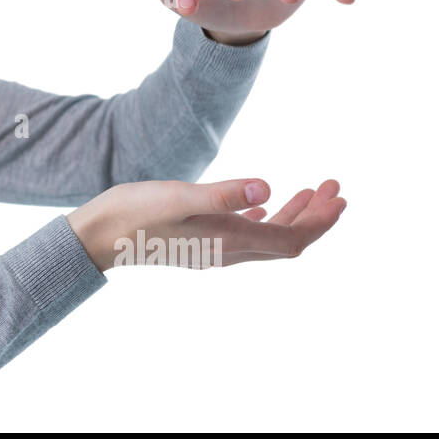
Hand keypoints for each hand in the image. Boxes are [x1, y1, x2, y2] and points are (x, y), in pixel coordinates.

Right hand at [67, 177, 346, 272]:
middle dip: (316, 216)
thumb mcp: (178, 197)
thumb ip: (222, 195)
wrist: (98, 236)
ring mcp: (213, 249)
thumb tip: (267, 188)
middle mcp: (228, 251)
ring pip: (268, 238)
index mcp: (229, 240)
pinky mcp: (199, 242)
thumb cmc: (134, 213)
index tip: (340, 197)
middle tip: (334, 186)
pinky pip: (246, 236)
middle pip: (287, 240)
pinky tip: (262, 206)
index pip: (292, 239)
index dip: (321, 222)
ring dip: (294, 216)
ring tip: (311, 192)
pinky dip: (265, 219)